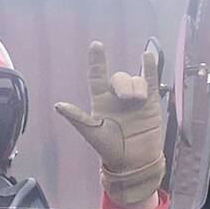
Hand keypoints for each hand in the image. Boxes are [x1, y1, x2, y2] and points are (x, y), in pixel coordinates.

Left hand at [54, 36, 174, 208]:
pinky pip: (150, 80)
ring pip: (135, 80)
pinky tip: (147, 55)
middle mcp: (116, 98)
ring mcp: (134, 100)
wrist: (134, 163)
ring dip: (137, 87)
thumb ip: (77, 118)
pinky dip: (150, 67)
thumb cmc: (110, 151)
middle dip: (123, 83)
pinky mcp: (151, 103)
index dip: (97, 61)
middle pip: (119, 78)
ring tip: (139, 101)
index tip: (96, 45)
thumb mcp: (92, 133)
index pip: (97, 77)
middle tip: (127, 98)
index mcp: (101, 103)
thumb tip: (58, 105)